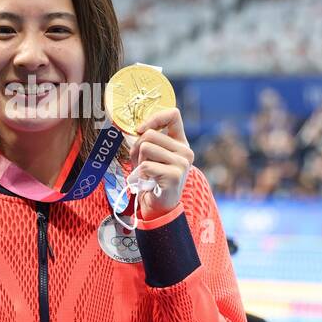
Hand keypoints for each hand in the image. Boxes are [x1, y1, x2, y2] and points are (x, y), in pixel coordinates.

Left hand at [128, 107, 193, 221]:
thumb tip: (136, 130)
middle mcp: (185, 150)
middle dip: (137, 148)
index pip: (173, 115)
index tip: (140, 130)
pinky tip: (147, 181)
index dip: (154, 118)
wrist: (158, 206)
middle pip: (150, 134)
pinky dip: (140, 173)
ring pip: (146, 147)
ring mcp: (182, 163)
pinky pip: (146, 165)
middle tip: (141, 164)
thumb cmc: (151, 178)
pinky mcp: (175, 175)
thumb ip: (146, 140)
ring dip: (139, 161)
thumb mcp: (150, 155)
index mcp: (181, 142)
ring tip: (145, 173)